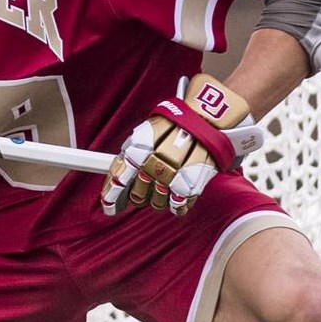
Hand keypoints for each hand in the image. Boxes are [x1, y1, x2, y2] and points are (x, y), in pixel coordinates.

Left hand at [100, 73, 265, 216]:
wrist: (212, 116)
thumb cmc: (180, 123)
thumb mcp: (152, 129)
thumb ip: (135, 149)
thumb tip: (118, 170)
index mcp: (139, 146)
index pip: (119, 175)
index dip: (111, 193)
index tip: (108, 204)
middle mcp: (154, 161)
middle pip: (138, 192)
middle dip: (138, 195)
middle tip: (141, 194)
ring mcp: (174, 173)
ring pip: (158, 201)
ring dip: (157, 201)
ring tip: (163, 192)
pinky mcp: (193, 183)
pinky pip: (180, 204)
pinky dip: (178, 205)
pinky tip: (177, 199)